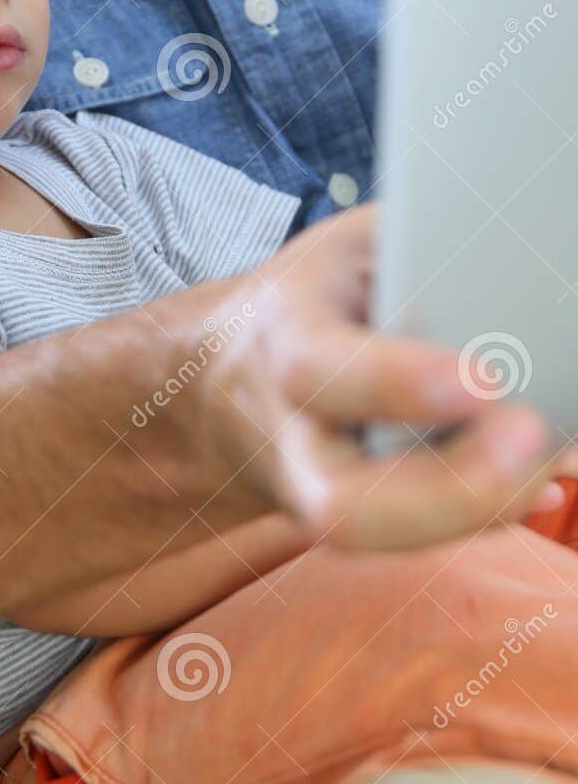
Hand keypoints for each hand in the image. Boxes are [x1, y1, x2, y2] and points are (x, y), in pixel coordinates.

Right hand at [200, 204, 551, 550]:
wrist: (236, 379)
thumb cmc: (316, 298)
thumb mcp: (353, 245)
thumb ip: (419, 246)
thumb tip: (519, 270)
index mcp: (284, 342)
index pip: (320, 372)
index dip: (396, 384)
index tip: (482, 379)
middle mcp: (292, 440)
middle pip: (346, 505)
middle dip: (450, 490)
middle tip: (532, 436)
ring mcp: (319, 495)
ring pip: (385, 537)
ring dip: (481, 509)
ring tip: (554, 457)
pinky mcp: (360, 519)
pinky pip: (425, 538)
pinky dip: (492, 512)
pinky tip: (547, 477)